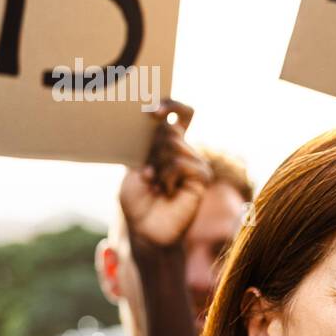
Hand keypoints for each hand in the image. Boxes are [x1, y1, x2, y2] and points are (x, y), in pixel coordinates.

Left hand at [119, 100, 209, 247]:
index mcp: (165, 144)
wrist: (146, 230)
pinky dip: (171, 175)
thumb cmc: (137, 201)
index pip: (178, 114)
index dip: (169, 105)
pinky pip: (185, 163)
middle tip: (148, 169)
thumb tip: (166, 125)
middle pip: (171, 128)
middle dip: (154, 146)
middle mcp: (182, 151)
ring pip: (176, 145)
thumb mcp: (134, 168)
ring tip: (158, 184)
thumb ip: (148, 147)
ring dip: (160, 165)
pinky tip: (169, 190)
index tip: (150, 111)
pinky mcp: (202, 178)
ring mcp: (194, 163)